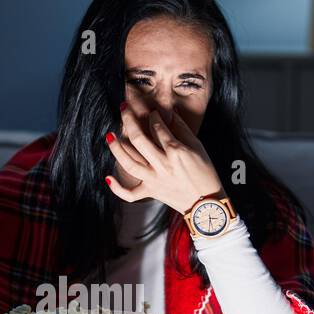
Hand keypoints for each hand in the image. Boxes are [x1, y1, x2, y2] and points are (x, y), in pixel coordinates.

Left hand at [104, 105, 223, 213]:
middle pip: (139, 139)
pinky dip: (117, 188)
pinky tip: (108, 177)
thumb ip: (182, 129)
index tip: (151, 111)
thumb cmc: (205, 173)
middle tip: (123, 108)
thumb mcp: (198, 147)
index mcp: (176, 151)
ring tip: (109, 136)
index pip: (157, 127)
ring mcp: (154, 180)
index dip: (152, 115)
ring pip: (129, 164)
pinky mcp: (151, 193)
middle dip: (129, 120)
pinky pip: (130, 194)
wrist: (206, 204)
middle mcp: (162, 165)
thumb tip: (170, 112)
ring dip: (116, 149)